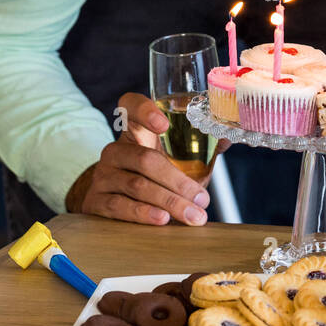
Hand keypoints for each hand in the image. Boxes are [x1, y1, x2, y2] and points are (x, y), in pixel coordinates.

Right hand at [65, 92, 213, 225]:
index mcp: (134, 131)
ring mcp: (103, 175)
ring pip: (137, 186)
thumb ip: (200, 145)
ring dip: (169, 202)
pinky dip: (143, 214)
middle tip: (202, 200)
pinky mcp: (96, 201)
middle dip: (178, 182)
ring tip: (193, 216)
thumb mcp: (172, 157)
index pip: (130, 106)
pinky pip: (120, 207)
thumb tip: (228, 137)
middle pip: (145, 160)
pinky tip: (162, 220)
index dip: (144, 111)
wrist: (113, 201)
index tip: (164, 124)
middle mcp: (115, 149)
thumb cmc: (152, 175)